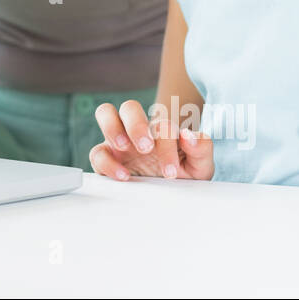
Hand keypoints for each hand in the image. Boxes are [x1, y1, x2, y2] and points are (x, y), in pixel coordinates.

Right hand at [89, 99, 213, 180]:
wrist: (173, 192)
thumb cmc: (185, 172)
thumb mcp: (200, 166)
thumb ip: (202, 148)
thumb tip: (188, 135)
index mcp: (162, 130)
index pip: (161, 124)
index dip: (166, 145)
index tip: (171, 172)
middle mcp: (139, 130)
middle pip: (129, 107)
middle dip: (135, 124)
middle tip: (145, 148)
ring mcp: (120, 141)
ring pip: (105, 113)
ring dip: (112, 128)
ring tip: (124, 148)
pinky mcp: (106, 158)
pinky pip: (97, 152)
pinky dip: (107, 163)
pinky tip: (123, 176)